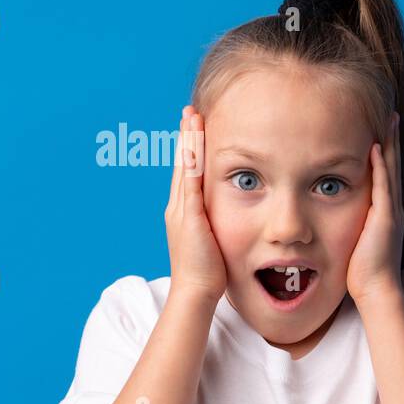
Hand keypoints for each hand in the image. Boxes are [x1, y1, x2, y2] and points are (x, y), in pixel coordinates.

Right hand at [165, 105, 227, 303]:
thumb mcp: (211, 241)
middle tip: (190, 112)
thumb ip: (214, 225)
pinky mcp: (189, 218)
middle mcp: (178, 207)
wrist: (195, 291)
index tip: (195, 127)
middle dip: (186, 137)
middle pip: (182, 164)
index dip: (190, 149)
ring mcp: (181, 211)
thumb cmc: (208, 273)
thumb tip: (225, 215)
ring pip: (184, 168)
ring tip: (192, 118)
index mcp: (183, 212)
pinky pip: (190, 185)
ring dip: (188, 142)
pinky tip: (196, 146)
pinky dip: (191, 164)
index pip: (187, 173)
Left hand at [347, 110, 403, 305]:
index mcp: (386, 213)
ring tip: (389, 121)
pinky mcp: (385, 219)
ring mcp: (391, 212)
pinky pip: (383, 186)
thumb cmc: (363, 273)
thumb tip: (337, 217)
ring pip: (390, 170)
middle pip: (392, 165)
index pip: (386, 175)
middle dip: (392, 139)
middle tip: (391, 115)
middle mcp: (393, 208)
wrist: (376, 290)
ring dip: (390, 144)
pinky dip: (380, 166)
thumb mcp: (357, 242)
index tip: (383, 130)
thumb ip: (353, 226)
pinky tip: (375, 147)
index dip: (386, 152)